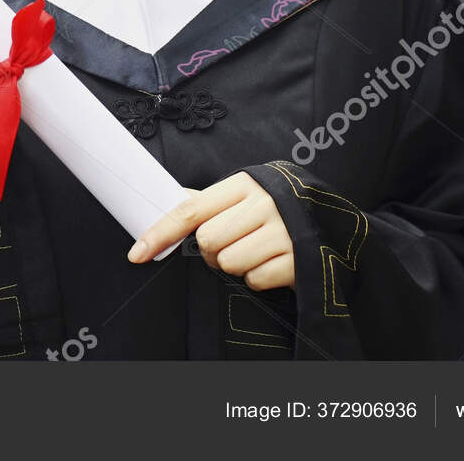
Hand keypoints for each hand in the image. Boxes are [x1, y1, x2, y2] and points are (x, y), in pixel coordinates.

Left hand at [126, 171, 295, 291]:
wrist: (326, 219)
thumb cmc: (271, 207)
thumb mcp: (240, 195)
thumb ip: (205, 201)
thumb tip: (163, 199)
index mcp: (242, 184)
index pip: (189, 209)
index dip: (160, 232)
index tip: (137, 254)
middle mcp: (264, 202)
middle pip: (207, 241)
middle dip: (212, 251)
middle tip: (231, 243)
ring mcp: (283, 230)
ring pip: (228, 262)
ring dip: (234, 265)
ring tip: (252, 251)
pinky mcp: (298, 257)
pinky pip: (254, 279)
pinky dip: (257, 277)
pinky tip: (270, 262)